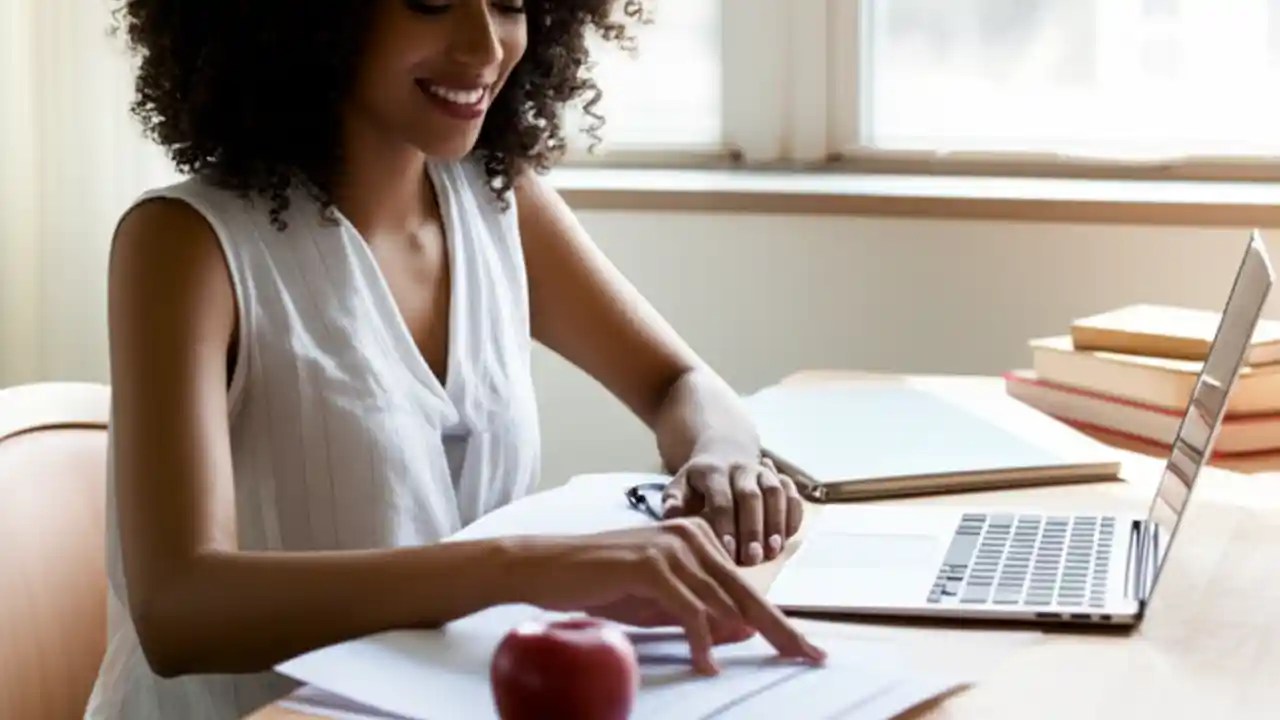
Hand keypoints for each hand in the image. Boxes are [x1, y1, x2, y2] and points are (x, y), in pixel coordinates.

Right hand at [516, 518, 825, 675]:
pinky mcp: (653, 564)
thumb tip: (742, 634)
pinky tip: (707, 663)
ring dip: (746, 637)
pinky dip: (702, 639)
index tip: (806, 649)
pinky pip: (690, 608)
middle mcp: (692, 536)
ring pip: (723, 601)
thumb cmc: (600, 585)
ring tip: (774, 661)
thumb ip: (700, 615)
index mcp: (697, 539)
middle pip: (746, 592)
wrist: (547, 568)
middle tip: (811, 657)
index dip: (777, 621)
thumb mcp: (658, 606)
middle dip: (780, 629)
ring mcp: (673, 547)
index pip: (745, 588)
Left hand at [661, 455, 802, 566]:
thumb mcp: (679, 486)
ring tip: (774, 550)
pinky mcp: (779, 477)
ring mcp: (762, 471)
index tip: (728, 551)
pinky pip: (791, 493)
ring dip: (776, 522)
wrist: (723, 451)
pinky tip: (788, 537)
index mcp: (712, 471)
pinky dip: (793, 514)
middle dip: (753, 528)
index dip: (725, 524)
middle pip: (751, 496)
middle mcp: (740, 468)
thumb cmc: (698, 482)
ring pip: (775, 492)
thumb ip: (673, 502)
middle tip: (753, 558)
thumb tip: (672, 516)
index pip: (721, 498)